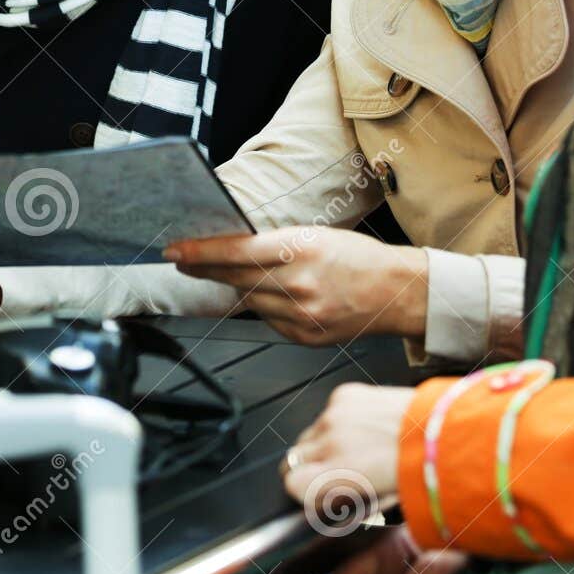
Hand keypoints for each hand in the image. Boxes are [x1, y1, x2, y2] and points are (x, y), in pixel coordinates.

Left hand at [163, 227, 427, 344]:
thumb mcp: (316, 235)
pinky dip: (267, 308)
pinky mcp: (305, 337)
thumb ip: (274, 245)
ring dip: (240, 288)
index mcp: (300, 250)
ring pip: (250, 302)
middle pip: (234, 279)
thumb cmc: (360, 258)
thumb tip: (232, 251)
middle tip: (184, 261)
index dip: (200, 253)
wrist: (398, 291)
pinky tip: (280, 297)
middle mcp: (298, 284)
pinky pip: (270, 322)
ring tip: (244, 275)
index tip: (175, 251)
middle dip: (205, 269)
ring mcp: (301, 315)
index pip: (235, 253)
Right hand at [282, 383, 415, 513]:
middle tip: (336, 473)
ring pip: (310, 433)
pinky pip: (329, 411)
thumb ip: (344, 501)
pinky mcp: (345, 394)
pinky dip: (340, 419)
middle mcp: (330, 441)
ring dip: (324, 442)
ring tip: (357, 448)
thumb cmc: (419, 469)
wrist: (443, 431)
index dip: (304, 489)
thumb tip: (328, 502)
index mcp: (336, 473)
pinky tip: (364, 426)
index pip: (291, 482)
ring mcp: (335, 414)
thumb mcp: (379, 502)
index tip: (318, 493)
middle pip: (295, 457)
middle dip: (310, 467)